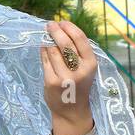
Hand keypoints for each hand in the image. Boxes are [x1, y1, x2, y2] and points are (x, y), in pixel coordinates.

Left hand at [40, 20, 96, 134]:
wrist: (72, 111)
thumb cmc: (78, 86)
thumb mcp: (85, 69)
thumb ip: (78, 52)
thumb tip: (62, 29)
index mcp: (91, 64)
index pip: (80, 39)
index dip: (70, 28)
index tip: (62, 22)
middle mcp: (79, 71)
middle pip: (65, 43)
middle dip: (56, 30)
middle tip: (50, 24)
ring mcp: (64, 77)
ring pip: (52, 51)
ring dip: (48, 40)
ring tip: (46, 36)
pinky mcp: (51, 82)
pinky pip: (45, 61)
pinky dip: (43, 51)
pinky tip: (43, 47)